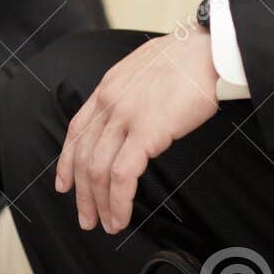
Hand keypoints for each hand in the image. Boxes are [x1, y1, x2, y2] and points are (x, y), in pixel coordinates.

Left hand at [55, 26, 219, 233]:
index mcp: (109, 86)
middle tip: (86, 218)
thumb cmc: (189, 59)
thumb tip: (137, 116)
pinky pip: (122, 176)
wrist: (209, 49)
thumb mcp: (146, 70)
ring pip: (97, 170)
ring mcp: (125, 116)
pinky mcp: (146, 131)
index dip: (66, 160)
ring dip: (100, 203)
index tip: (64, 184)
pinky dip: (118, 202)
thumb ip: (132, 93)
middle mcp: (110, 101)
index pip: (77, 129)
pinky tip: (122, 216)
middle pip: (83, 155)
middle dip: (81, 193)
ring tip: (107, 224)